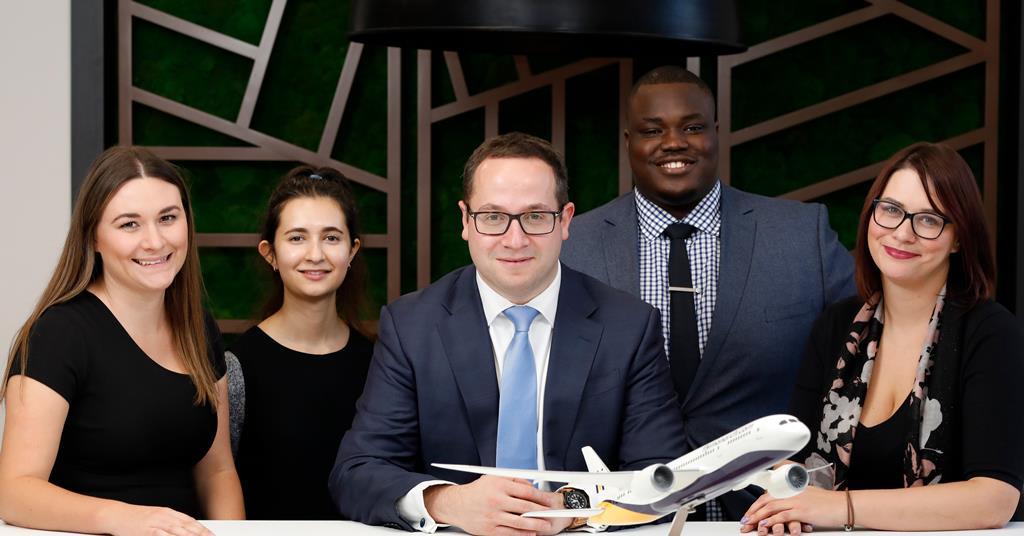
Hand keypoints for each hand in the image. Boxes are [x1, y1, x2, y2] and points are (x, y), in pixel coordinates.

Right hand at [99, 503, 213, 535]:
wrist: (118, 515)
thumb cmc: (138, 517)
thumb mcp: (158, 516)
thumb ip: (172, 522)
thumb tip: (187, 528)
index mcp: (168, 513)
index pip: (190, 522)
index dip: (203, 530)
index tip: (212, 535)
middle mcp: (164, 517)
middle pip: (187, 528)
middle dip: (201, 535)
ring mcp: (156, 525)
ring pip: (177, 533)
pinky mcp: (147, 532)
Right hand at [424, 475, 571, 534]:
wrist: (457, 505)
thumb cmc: (478, 491)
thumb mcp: (495, 477)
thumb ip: (515, 479)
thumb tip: (532, 486)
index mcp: (499, 485)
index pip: (527, 491)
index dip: (542, 497)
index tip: (550, 501)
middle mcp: (496, 500)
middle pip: (526, 507)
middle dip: (542, 512)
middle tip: (553, 514)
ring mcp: (492, 516)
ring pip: (520, 522)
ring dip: (536, 525)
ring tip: (546, 526)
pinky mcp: (489, 530)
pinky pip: (510, 533)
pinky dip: (522, 534)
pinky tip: (531, 533)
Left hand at [739, 487, 844, 535]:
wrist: (843, 506)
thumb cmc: (829, 504)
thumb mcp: (809, 497)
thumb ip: (795, 499)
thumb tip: (785, 508)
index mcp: (792, 489)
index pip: (770, 495)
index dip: (757, 504)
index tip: (750, 512)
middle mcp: (792, 493)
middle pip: (766, 500)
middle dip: (753, 511)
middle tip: (744, 520)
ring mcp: (796, 501)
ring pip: (771, 508)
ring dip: (757, 517)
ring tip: (749, 524)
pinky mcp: (802, 511)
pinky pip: (782, 516)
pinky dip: (771, 521)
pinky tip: (764, 525)